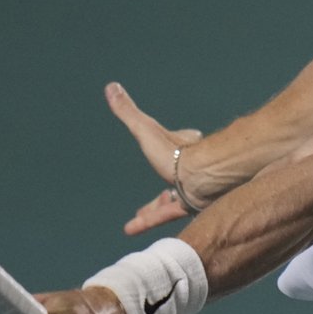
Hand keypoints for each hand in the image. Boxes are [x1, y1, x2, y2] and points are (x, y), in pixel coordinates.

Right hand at [105, 82, 203, 234]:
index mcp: (185, 146)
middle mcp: (193, 166)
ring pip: (175, 198)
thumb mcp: (145, 130)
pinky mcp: (194, 206)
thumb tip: (110, 86)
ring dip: (156, 207)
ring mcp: (194, 186)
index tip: (168, 144)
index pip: (181, 140)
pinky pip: (172, 214)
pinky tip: (136, 227)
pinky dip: (154, 219)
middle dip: (161, 180)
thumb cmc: (174, 153)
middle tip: (152, 192)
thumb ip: (128, 111)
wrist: (201, 179)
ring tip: (137, 218)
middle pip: (176, 174)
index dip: (171, 143)